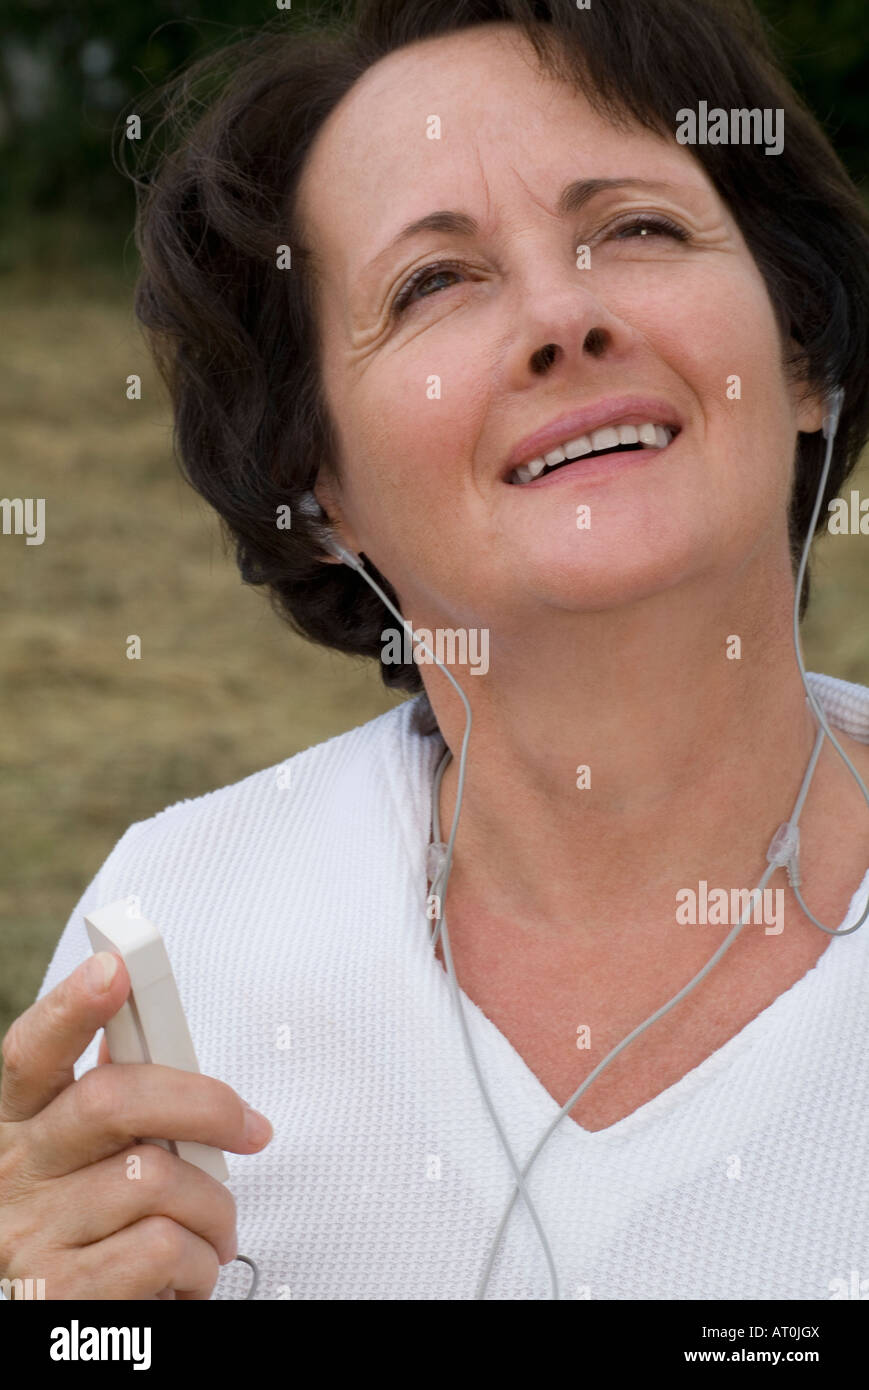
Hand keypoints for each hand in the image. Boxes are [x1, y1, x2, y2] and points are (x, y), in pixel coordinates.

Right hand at [0, 952, 271, 1298]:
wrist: (81, 1319)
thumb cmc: (101, 1220)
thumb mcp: (95, 1151)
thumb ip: (121, 1090)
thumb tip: (153, 1016)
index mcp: (20, 1120)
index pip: (31, 1051)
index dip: (71, 1008)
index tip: (114, 970)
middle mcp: (15, 1171)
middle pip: (112, 1100)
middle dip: (203, 1104)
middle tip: (250, 1128)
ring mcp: (32, 1232)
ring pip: (159, 1180)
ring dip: (214, 1208)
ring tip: (210, 1229)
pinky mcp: (62, 1290)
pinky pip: (165, 1248)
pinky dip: (199, 1262)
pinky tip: (183, 1272)